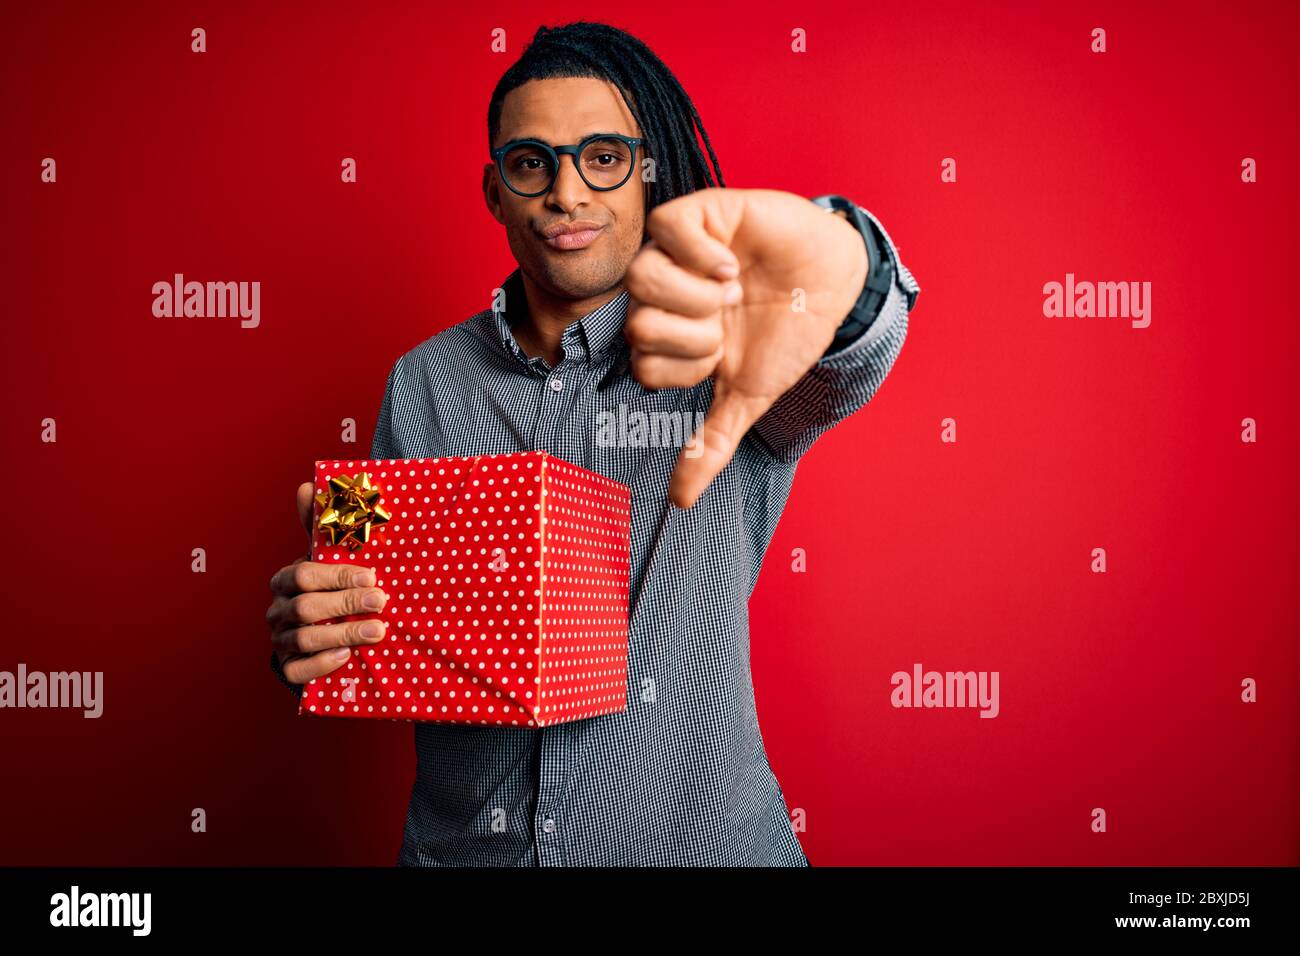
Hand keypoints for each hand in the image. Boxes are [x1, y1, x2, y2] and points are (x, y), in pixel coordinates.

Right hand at [265, 482, 388, 684]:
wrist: (326, 630)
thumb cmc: (331, 588)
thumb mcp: (328, 557)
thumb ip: (320, 525)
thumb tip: (308, 484)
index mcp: (286, 579)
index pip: (304, 574)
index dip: (338, 576)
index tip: (372, 577)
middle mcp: (278, 609)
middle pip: (306, 607)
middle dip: (346, 604)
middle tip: (381, 602)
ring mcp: (281, 638)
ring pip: (303, 638)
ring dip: (343, 634)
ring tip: (377, 631)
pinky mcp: (287, 665)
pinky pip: (296, 670)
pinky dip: (320, 664)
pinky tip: (345, 658)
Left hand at [623, 187, 868, 507]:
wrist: (836, 285)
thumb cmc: (788, 336)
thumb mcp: (747, 396)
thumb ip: (711, 444)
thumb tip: (679, 500)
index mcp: (670, 338)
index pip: (641, 364)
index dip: (684, 369)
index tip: (723, 356)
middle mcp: (666, 296)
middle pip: (636, 324)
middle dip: (692, 336)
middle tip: (729, 321)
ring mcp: (679, 253)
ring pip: (641, 277)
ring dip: (693, 297)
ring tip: (730, 291)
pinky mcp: (700, 213)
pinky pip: (665, 227)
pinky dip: (697, 253)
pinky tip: (730, 264)